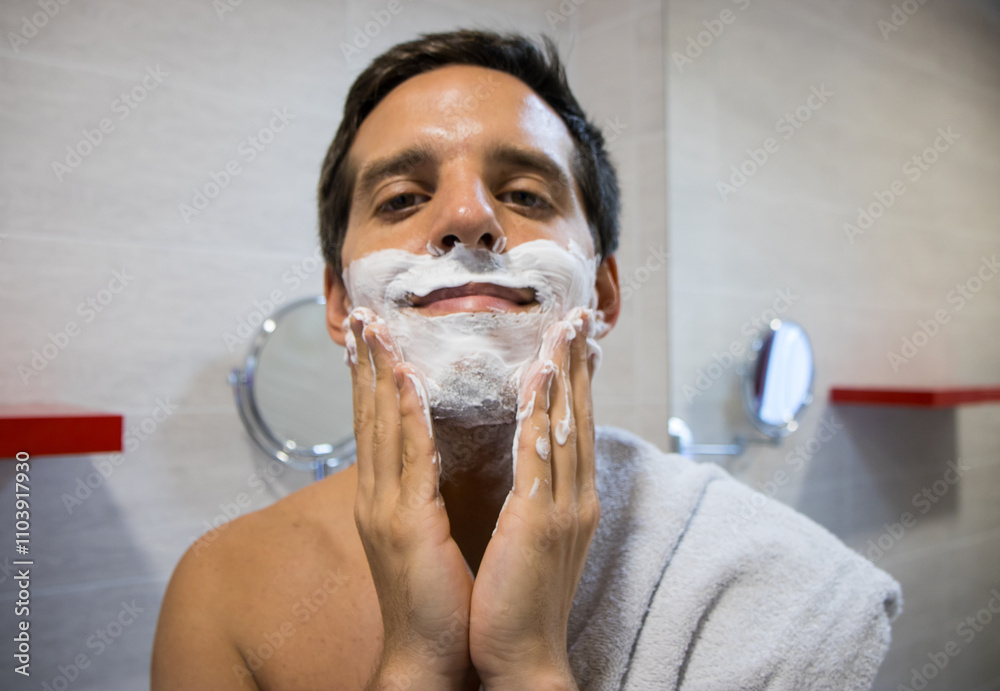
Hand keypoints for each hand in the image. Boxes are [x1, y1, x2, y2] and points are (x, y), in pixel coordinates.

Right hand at [347, 309, 475, 689]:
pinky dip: (406, 416)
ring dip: (380, 375)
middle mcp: (376, 496)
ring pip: (383, 427)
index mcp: (384, 498)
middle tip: (364, 318)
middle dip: (366, 364)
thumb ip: (423, 494)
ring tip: (377, 331)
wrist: (428, 655)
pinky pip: (409, 458)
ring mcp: (386, 508)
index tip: (372, 339)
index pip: (377, 426)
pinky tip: (407, 382)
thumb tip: (430, 462)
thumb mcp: (425, 535)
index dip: (372, 380)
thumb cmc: (436, 597)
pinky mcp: (405, 523)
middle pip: (369, 416)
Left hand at [468, 310, 599, 689]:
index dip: (578, 383)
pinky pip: (540, 457)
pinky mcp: (539, 522)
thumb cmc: (521, 602)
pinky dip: (542, 415)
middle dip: (580, 364)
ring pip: (566, 426)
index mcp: (572, 502)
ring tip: (564, 330)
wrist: (524, 658)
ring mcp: (562, 508)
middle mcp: (576, 498)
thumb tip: (534, 467)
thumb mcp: (534, 540)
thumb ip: (538, 499)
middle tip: (579, 317)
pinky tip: (540, 380)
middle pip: (581, 417)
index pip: (577, 429)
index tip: (575, 343)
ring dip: (565, 374)